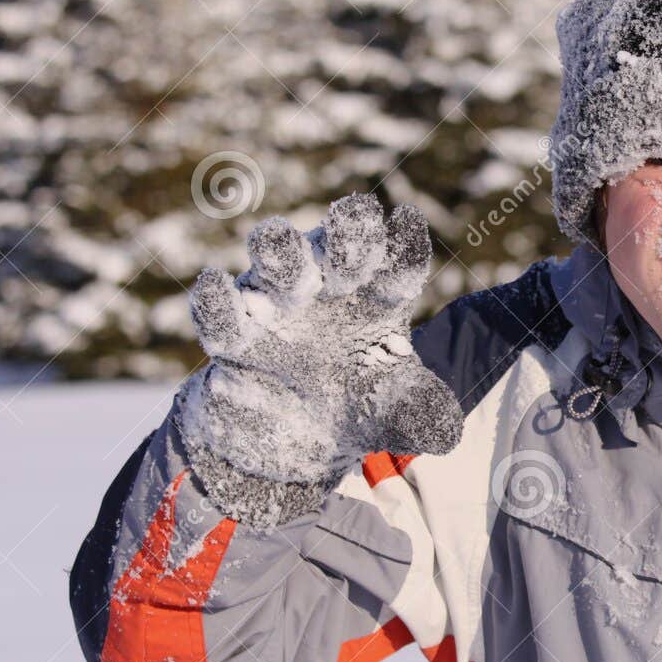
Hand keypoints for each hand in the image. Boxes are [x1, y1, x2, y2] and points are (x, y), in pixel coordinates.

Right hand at [180, 194, 462, 492]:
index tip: (405, 220)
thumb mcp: (396, 414)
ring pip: (275, 254)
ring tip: (289, 267)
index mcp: (380, 295)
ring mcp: (280, 302)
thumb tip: (446, 430)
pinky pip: (219, 310)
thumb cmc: (359, 405)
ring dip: (282, 252)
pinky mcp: (235, 335)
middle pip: (339, 241)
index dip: (401, 241)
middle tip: (354, 249)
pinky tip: (216, 286)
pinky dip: (215, 299)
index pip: (397, 261)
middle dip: (347, 237)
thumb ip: (420, 414)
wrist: (295, 441)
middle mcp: (330, 284)